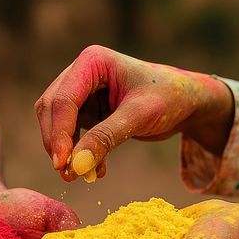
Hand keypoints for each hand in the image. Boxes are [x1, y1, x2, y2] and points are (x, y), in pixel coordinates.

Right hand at [34, 45, 233, 181]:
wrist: (186, 101)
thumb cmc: (169, 98)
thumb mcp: (140, 116)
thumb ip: (107, 137)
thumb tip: (75, 166)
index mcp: (93, 61)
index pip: (64, 99)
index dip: (58, 133)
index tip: (62, 164)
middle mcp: (81, 72)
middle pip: (52, 109)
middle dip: (58, 143)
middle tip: (68, 175)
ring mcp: (81, 90)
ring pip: (57, 123)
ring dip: (66, 151)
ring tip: (84, 177)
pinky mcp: (85, 109)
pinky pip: (71, 134)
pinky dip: (79, 153)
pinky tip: (96, 171)